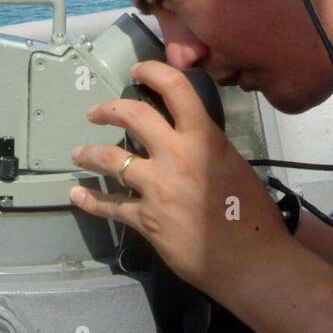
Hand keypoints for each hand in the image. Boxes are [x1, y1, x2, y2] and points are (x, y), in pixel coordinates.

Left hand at [68, 59, 289, 297]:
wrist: (250, 260)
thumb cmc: (253, 214)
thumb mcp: (233, 165)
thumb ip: (206, 148)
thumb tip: (188, 141)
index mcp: (204, 139)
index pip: (175, 89)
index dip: (152, 72)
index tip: (138, 71)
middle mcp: (176, 156)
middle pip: (132, 117)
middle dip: (108, 110)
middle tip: (96, 113)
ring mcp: (157, 188)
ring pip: (111, 160)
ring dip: (89, 154)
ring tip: (78, 153)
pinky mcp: (146, 220)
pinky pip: (111, 206)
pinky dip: (91, 200)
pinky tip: (78, 195)